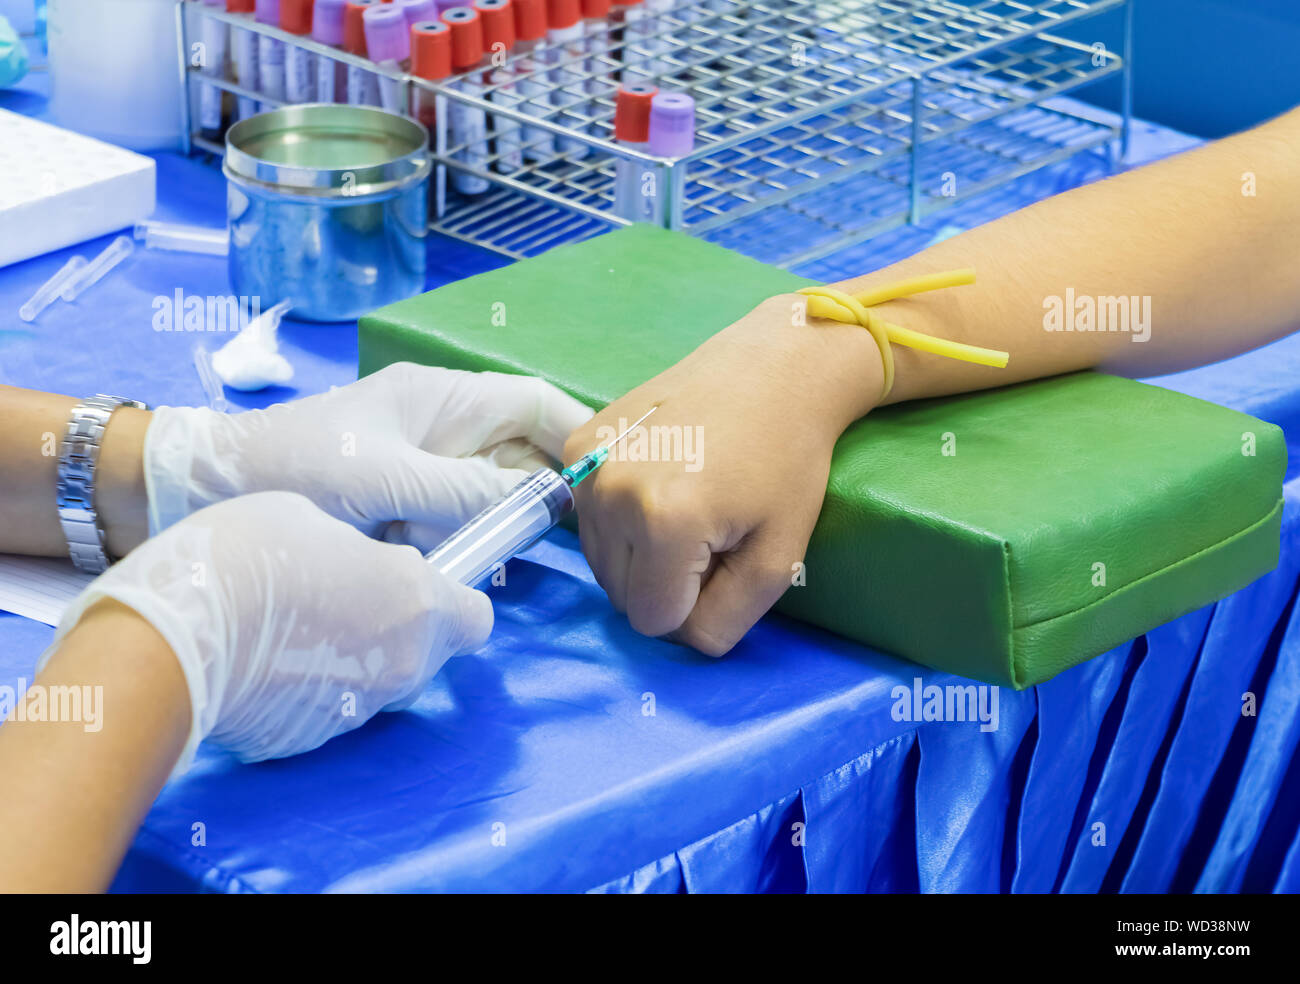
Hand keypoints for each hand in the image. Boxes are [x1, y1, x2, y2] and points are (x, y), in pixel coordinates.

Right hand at [41, 492, 491, 769]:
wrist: (168, 637)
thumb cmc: (244, 555)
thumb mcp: (316, 517)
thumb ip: (361, 552)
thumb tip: (361, 571)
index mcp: (417, 604)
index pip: (476, 618)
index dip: (450, 598)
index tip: (417, 580)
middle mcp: (401, 666)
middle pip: (427, 653)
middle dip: (399, 628)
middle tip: (345, 597)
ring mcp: (356, 710)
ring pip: (377, 683)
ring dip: (354, 660)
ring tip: (294, 629)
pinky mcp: (308, 741)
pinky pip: (325, 709)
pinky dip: (308, 689)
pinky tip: (264, 663)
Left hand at [145, 363, 592, 550]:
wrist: (206, 491)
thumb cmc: (294, 470)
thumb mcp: (384, 479)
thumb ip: (464, 492)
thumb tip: (534, 509)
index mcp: (443, 400)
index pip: (535, 404)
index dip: (578, 438)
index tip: (607, 486)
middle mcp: (443, 429)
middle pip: (522, 458)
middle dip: (534, 500)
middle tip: (546, 545)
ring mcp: (423, 468)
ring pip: (492, 499)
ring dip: (493, 530)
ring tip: (479, 556)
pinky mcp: (403, 506)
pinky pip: (457, 525)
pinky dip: (461, 548)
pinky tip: (452, 568)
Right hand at [564, 296, 883, 654]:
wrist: (773, 368)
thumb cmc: (788, 461)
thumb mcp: (781, 558)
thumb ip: (726, 620)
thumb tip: (681, 637)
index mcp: (662, 523)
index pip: (653, 620)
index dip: (694, 604)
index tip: (726, 557)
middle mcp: (609, 493)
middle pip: (620, 594)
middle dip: (665, 581)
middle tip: (712, 530)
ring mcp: (586, 464)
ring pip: (601, 560)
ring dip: (640, 553)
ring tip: (688, 502)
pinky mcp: (578, 444)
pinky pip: (589, 517)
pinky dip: (621, 517)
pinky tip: (662, 479)